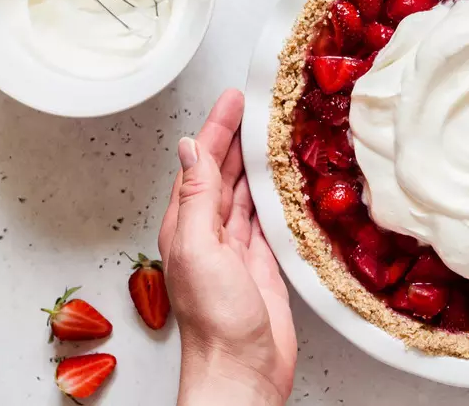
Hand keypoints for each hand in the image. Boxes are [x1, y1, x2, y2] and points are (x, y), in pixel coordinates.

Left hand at [158, 90, 296, 405]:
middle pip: (223, 173)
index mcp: (187, 226)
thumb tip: (191, 151)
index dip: (217, 128)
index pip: (202, 164)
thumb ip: (195, 198)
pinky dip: (273, 194)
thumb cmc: (216, 320)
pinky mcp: (263, 263)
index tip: (233, 99)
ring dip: (255, 162)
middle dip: (236, 137)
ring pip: (245, 192)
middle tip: (254, 106)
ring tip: (269, 133)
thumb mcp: (199, 250)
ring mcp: (237, 249)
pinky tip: (282, 182)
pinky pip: (267, 217)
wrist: (243, 368)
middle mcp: (209, 233)